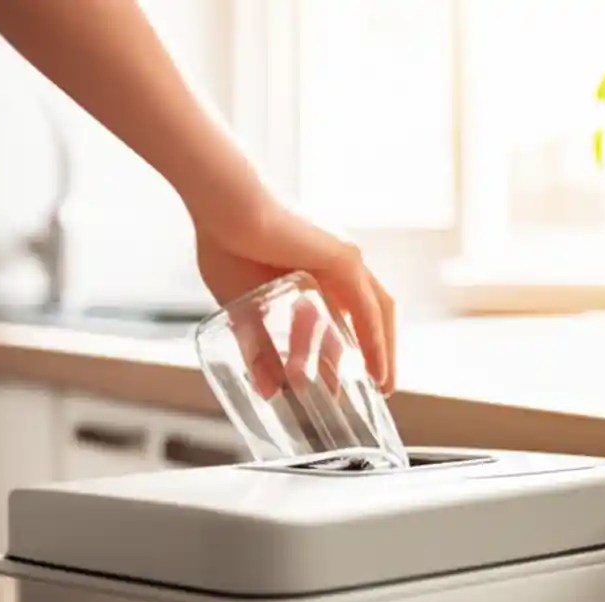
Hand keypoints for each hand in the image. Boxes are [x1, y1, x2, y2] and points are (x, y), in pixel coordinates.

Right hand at [195, 201, 395, 394]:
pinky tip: (378, 367)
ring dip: (382, 350)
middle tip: (376, 386)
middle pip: (368, 314)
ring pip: (376, 312)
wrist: (222, 208)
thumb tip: (267, 391)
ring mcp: (344, 258)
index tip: (340, 380)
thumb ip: (258, 349)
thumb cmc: (225, 244)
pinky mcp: (343, 258)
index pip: (343, 314)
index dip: (344, 348)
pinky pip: (370, 308)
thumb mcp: (244, 311)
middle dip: (373, 352)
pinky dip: (376, 340)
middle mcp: (337, 263)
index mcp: (316, 269)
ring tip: (383, 384)